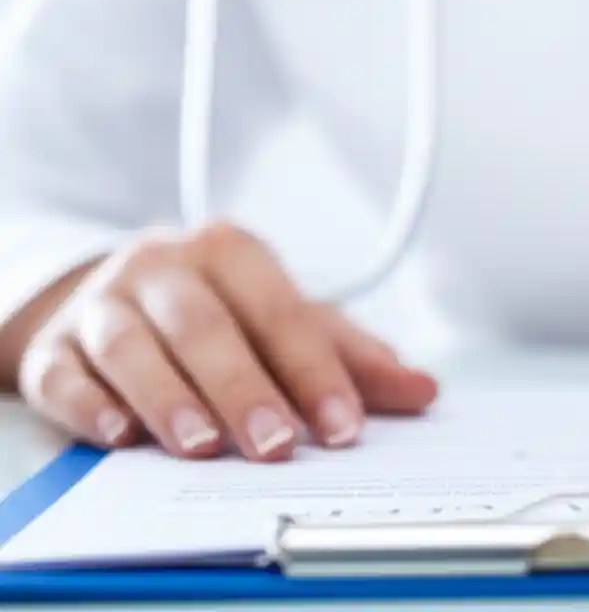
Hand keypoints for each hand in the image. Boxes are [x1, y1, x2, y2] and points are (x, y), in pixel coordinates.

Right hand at [17, 223, 437, 461]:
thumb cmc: (218, 313)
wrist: (113, 296)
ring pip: (132, 345)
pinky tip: (119, 436)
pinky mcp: (53, 346)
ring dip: (167, 397)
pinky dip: (90, 404)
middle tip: (275, 446)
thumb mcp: (287, 321)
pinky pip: (65, 372)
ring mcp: (103, 304)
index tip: (343, 427)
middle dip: (243, 388)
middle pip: (206, 326)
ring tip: (201, 446)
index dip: (315, 372)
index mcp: (231, 253)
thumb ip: (352, 357)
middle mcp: (164, 268)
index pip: (282, 312)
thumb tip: (424, 390)